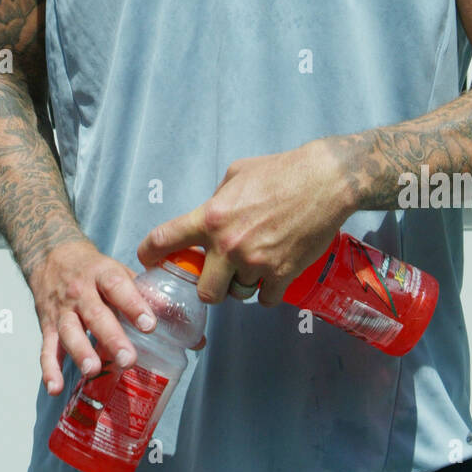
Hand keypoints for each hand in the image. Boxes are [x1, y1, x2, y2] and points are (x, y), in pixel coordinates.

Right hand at [29, 239, 160, 395]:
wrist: (51, 255)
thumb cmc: (93, 269)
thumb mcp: (117, 270)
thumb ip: (142, 293)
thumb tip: (175, 317)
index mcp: (101, 273)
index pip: (117, 286)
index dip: (133, 304)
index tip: (149, 325)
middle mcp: (80, 292)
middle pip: (95, 314)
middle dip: (111, 338)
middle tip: (128, 359)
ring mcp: (62, 310)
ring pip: (69, 331)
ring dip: (80, 352)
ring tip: (92, 371)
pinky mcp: (46, 326)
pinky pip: (47, 349)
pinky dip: (49, 369)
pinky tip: (55, 388)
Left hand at [137, 141, 352, 306]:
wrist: (324, 182)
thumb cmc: (279, 172)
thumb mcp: (235, 175)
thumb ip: (216, 201)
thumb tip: (207, 219)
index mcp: (211, 217)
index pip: (165, 240)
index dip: (149, 254)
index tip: (147, 261)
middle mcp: (228, 244)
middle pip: (205, 291)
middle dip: (210, 287)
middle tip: (219, 276)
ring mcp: (256, 263)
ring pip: (238, 295)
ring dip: (242, 286)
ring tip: (254, 267)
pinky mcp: (283, 274)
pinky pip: (265, 299)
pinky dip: (267, 291)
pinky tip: (273, 276)